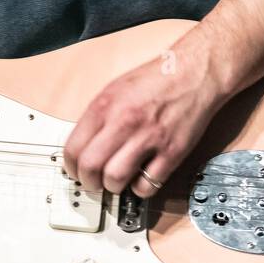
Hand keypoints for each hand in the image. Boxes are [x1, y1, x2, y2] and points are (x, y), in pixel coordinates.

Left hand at [62, 50, 224, 197]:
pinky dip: (140, 188)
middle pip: (90, 167)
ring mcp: (148, 138)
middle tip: (93, 183)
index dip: (70, 167)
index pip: (73, 149)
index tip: (75, 171)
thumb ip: (96, 118)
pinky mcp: (172, 152)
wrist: (193, 74)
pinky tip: (141, 178)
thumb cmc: (153, 81)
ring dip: (112, 187)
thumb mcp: (113, 91)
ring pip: (115, 179)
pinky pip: (148, 184)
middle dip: (88, 182)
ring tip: (116, 182)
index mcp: (104, 107)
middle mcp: (123, 122)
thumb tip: (83, 146)